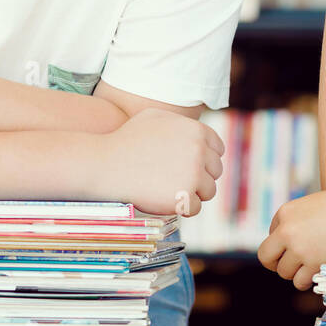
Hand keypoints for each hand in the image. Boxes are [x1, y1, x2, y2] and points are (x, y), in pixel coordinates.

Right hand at [101, 108, 223, 216]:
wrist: (106, 164)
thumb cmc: (126, 140)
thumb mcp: (154, 118)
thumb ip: (181, 124)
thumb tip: (199, 136)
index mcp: (196, 131)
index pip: (218, 149)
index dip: (206, 160)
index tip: (193, 166)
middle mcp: (199, 151)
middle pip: (216, 171)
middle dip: (201, 177)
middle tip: (179, 180)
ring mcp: (193, 174)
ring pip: (209, 191)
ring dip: (193, 193)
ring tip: (171, 190)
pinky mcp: (184, 196)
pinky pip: (195, 207)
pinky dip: (183, 207)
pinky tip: (165, 200)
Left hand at [258, 189, 325, 291]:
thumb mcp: (314, 206)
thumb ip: (298, 221)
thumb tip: (288, 244)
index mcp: (285, 212)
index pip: (271, 235)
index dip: (282, 244)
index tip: (295, 247)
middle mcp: (286, 230)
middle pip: (266, 257)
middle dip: (276, 263)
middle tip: (289, 266)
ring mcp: (298, 248)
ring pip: (284, 272)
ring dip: (295, 273)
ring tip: (310, 267)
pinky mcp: (313, 263)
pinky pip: (300, 281)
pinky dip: (306, 281)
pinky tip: (315, 274)